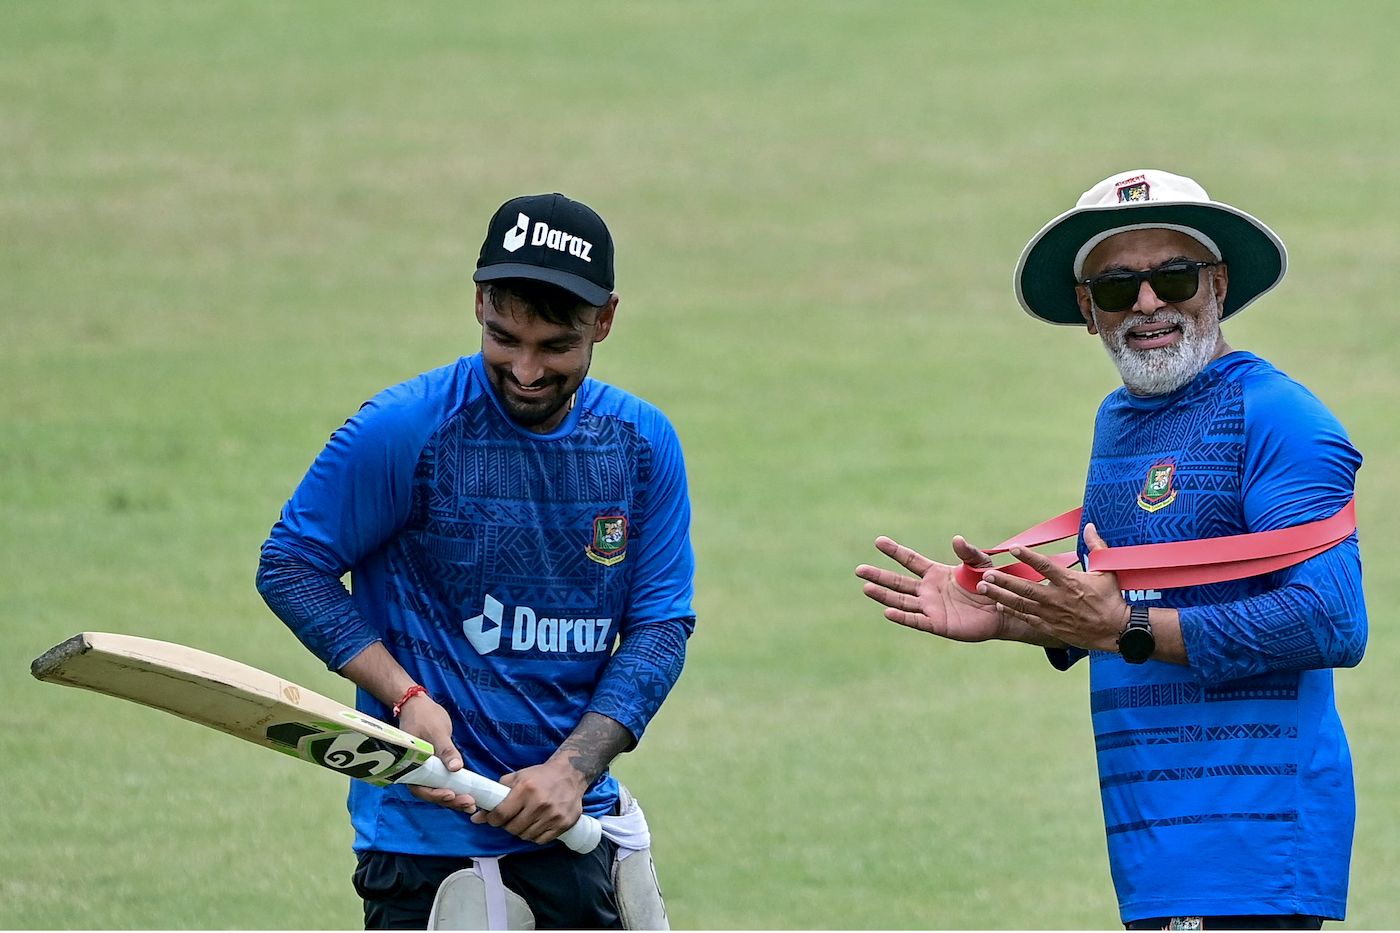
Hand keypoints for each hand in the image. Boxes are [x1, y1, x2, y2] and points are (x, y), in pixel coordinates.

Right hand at [397, 694, 476, 813]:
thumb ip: (445, 750)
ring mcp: (424, 770)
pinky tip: (468, 794)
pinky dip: (454, 788)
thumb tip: (455, 768)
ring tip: (471, 804)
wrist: (418, 705)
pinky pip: (442, 782)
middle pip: (430, 793)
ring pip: (437, 790)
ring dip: (453, 798)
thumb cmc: (424, 716)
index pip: (420, 787)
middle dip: (450, 800)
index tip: (451, 795)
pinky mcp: (433, 768)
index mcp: (410, 765)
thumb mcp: (437, 731)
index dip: (435, 795)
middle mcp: (415, 771)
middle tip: (469, 803)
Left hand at [470, 758, 586, 843]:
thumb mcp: (517, 778)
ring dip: (521, 831)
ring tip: (525, 820)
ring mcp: (553, 815)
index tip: (493, 819)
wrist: (570, 774)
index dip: (493, 820)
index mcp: (526, 789)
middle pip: (512, 828)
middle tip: (511, 818)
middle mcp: (540, 803)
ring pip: (525, 836)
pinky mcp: (563, 824)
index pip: (501, 814)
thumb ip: (496, 795)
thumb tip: (476, 817)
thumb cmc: (540, 776)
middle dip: (507, 825)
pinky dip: (535, 835)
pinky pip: (540, 840)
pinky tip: (536, 825)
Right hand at [856, 534, 1008, 641]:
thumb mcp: (980, 563)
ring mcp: (930, 608)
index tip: (878, 541)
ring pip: (901, 601)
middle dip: (878, 576)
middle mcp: (928, 591)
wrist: (1003, 610)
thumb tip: (956, 539)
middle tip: (859, 569)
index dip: (894, 551)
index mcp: (934, 573)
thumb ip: (968, 552)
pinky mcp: (938, 625)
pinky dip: (902, 617)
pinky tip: (887, 611)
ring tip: (866, 588)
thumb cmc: (991, 584)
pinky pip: (916, 620)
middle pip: (898, 582)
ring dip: (884, 595)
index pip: (909, 560)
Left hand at [974, 523, 1127, 650]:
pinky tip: (999, 604)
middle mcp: (1058, 598)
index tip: (1013, 548)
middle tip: (987, 575)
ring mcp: (1053, 614)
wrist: (1117, 630)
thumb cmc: (1111, 598)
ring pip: (1022, 604)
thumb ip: (1096, 547)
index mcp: (1070, 582)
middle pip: (1027, 588)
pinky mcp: (1051, 627)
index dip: (1029, 557)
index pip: (1046, 566)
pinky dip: (1012, 611)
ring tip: (983, 588)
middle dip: (1005, 581)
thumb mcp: (1106, 570)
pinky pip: (1027, 618)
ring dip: (1001, 596)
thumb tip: (1090, 526)